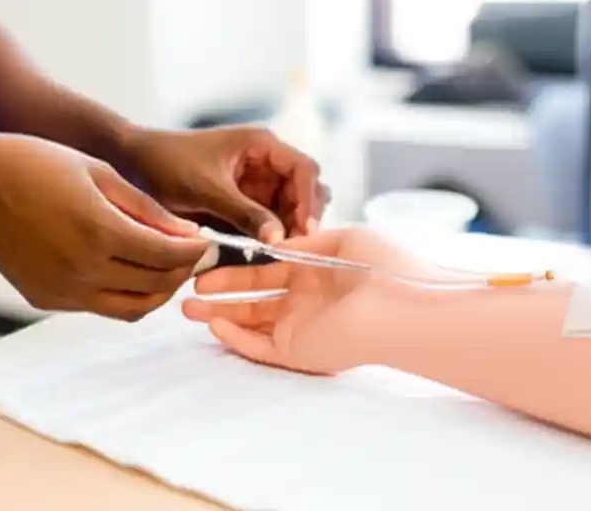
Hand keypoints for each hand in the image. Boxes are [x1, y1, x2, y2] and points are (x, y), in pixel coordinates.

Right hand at [0, 134, 209, 320]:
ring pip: (132, 308)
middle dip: (182, 271)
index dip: (195, 251)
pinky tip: (126, 266)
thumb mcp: (99, 173)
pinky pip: (99, 305)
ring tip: (165, 264)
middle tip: (192, 253)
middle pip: (155, 287)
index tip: (206, 240)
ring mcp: (62, 290)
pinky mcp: (45, 299)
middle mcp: (82, 270)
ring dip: (156, 290)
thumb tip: (188, 234)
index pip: (167, 256)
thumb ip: (147, 209)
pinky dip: (122, 291)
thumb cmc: (35, 163)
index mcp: (99, 232)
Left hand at [124, 126, 328, 242]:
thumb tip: (280, 239)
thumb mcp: (207, 189)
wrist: (133, 165)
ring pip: (288, 208)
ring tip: (283, 254)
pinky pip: (268, 220)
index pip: (303, 169)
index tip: (305, 230)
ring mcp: (255, 183)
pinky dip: (270, 236)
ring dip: (289, 229)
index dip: (308, 200)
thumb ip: (244, 213)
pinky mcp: (243, 203)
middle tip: (297, 248)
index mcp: (261, 145)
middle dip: (303, 217)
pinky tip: (267, 254)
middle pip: (303, 190)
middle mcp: (265, 162)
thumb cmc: (167, 164)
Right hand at [182, 228, 426, 373]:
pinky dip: (236, 338)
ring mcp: (302, 328)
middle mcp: (307, 301)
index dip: (242, 263)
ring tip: (187, 307)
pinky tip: (214, 324)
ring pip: (251, 324)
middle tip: (191, 285)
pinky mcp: (299, 352)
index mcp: (319, 272)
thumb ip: (303, 242)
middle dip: (221, 291)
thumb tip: (272, 244)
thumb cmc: (386, 266)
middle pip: (254, 297)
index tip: (213, 254)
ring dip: (220, 315)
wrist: (403, 307)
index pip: (270, 268)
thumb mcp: (344, 238)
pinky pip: (260, 347)